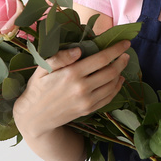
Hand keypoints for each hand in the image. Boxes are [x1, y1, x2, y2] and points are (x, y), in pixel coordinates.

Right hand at [13, 39, 130, 141]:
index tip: (125, 42)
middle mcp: (82, 88)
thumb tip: (79, 49)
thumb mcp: (42, 68)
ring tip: (122, 64)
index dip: (116, 49)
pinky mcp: (88, 110)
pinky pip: (108, 98)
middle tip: (126, 52)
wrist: (34, 118)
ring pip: (112, 85)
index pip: (101, 59)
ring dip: (121, 73)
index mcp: (72, 74)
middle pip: (111, 72)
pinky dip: (116, 88)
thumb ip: (60, 57)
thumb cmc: (37, 89)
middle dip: (122, 60)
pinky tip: (118, 80)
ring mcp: (87, 101)